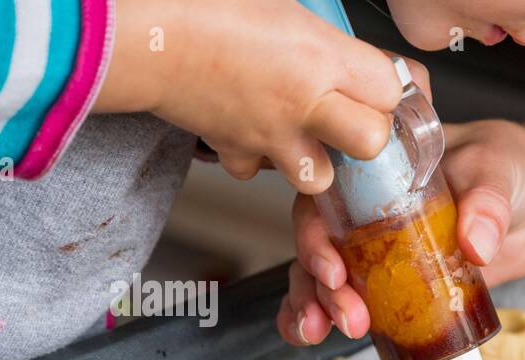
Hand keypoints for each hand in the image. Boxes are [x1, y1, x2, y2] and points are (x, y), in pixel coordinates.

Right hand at [97, 0, 406, 191]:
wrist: (132, 28)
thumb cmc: (197, 1)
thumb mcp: (277, 0)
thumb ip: (320, 31)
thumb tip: (345, 46)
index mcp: (319, 54)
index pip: (391, 89)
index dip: (391, 86)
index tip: (381, 79)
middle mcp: (302, 102)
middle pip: (373, 144)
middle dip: (369, 133)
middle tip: (352, 112)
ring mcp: (268, 135)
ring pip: (320, 176)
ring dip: (317, 158)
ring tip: (302, 130)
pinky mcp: (234, 150)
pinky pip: (258, 171)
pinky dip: (258, 158)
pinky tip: (250, 128)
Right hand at [282, 119, 524, 346]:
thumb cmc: (510, 166)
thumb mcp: (497, 169)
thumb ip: (487, 203)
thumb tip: (476, 244)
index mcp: (377, 169)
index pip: (328, 197)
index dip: (318, 235)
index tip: (335, 270)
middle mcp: (367, 206)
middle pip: (322, 244)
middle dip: (320, 285)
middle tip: (349, 316)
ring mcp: (380, 246)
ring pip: (328, 275)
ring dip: (318, 306)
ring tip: (327, 332)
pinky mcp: (400, 280)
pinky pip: (359, 298)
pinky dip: (335, 318)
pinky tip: (323, 338)